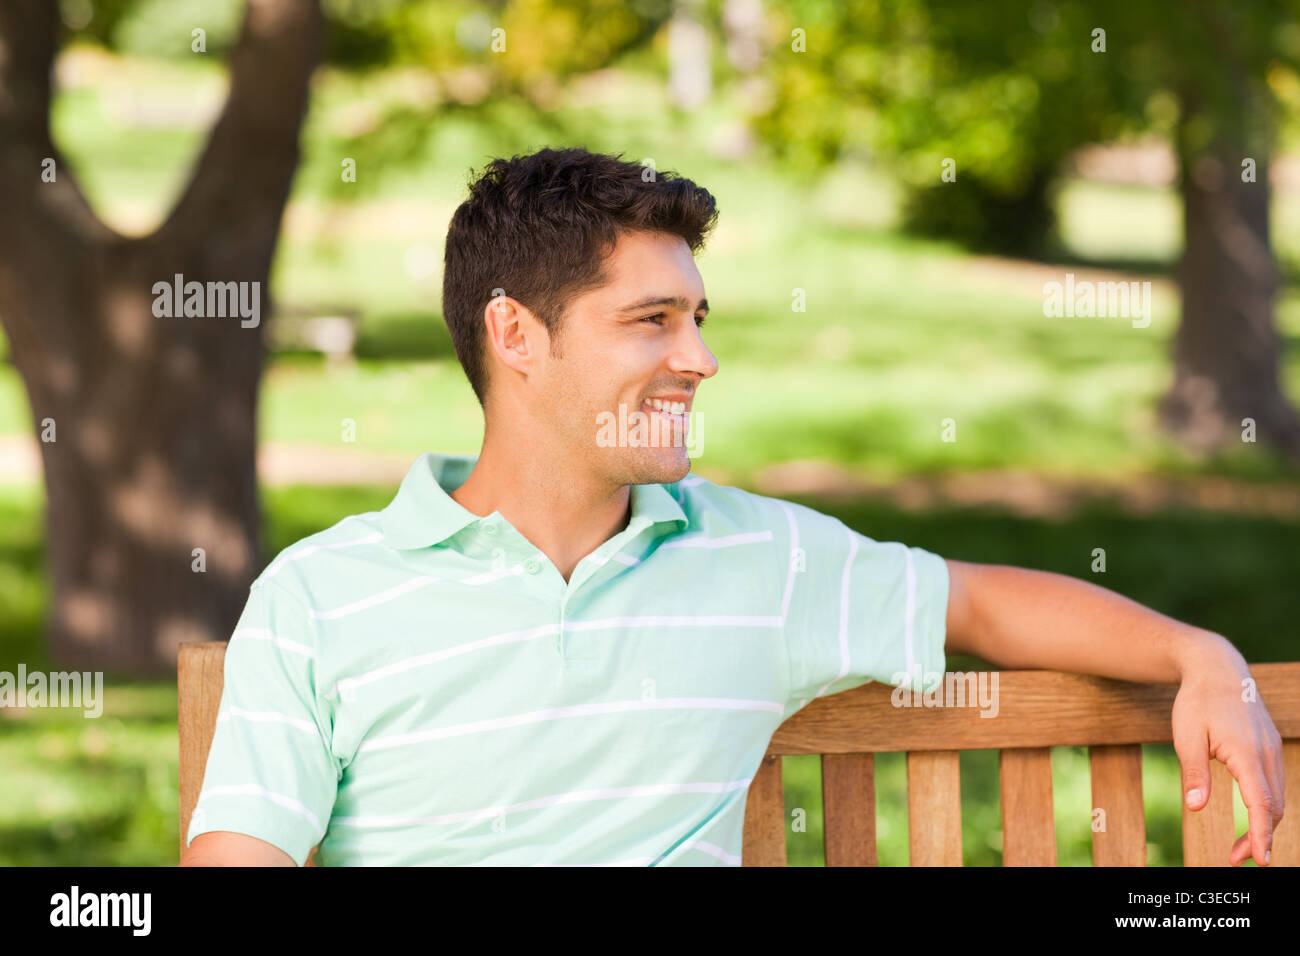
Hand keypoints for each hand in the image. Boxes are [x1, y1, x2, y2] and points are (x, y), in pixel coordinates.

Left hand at [1171, 642, 1285, 865]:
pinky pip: (1274, 784)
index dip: (1261, 834)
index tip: (1260, 859)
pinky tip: (1252, 816)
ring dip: (1264, 824)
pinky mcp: (1269, 748)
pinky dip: (1266, 806)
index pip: (1261, 804)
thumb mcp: (1186, 736)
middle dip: (1260, 837)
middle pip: (1274, 807)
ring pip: (1277, 797)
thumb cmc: (1197, 702)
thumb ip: (1194, 772)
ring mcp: (1272, 751)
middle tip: (1236, 858)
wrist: (1217, 668)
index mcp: (1247, 753)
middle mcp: (1267, 754)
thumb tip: (1196, 808)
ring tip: (1241, 846)